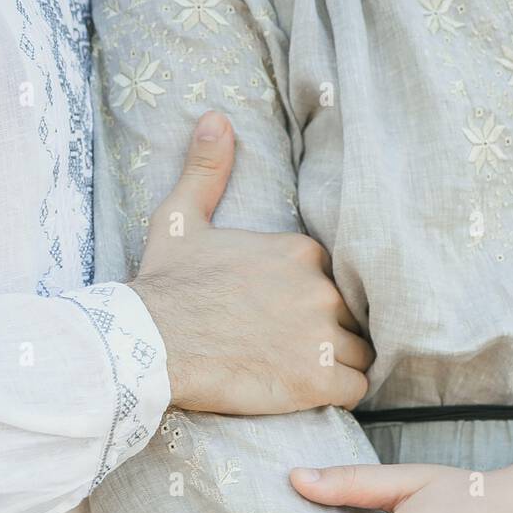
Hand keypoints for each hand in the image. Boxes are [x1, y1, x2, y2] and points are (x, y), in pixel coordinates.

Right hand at [130, 111, 371, 414]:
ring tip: (308, 374)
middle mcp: (319, 289)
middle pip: (350, 315)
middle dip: (330, 332)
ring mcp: (322, 336)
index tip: (286, 316)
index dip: (314, 300)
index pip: (333, 278)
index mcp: (300, 252)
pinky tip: (313, 392)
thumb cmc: (166, 287)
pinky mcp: (318, 380)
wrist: (152, 344)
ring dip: (340, 363)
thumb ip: (207, 171)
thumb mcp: (182, 220)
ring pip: (360, 351)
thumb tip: (215, 119)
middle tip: (297, 350)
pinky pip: (356, 387)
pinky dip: (341, 393)